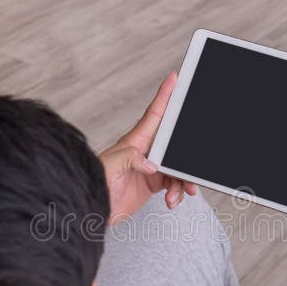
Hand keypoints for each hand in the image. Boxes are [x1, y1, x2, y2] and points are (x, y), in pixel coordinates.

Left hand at [99, 72, 196, 222]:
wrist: (92, 207)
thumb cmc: (94, 183)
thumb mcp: (109, 166)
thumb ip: (130, 158)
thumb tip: (153, 164)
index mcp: (135, 141)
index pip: (154, 114)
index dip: (165, 95)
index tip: (174, 77)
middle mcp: (145, 152)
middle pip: (175, 144)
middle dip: (188, 155)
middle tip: (194, 170)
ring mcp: (150, 167)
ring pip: (178, 167)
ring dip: (183, 181)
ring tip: (178, 195)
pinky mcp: (153, 183)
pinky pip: (174, 184)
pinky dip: (177, 193)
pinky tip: (171, 201)